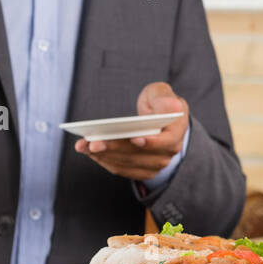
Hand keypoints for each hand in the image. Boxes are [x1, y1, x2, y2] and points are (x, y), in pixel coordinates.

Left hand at [74, 82, 188, 180]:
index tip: (134, 138)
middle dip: (116, 148)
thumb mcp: (160, 93)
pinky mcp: (143, 170)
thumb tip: (172, 106)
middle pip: (142, 155)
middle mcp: (170, 150)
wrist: (156, 119)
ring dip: (105, 156)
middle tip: (94, 142)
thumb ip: (163, 97)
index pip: (167, 141)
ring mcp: (157, 163)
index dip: (151, 142)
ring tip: (84, 146)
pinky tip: (89, 151)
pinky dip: (104, 161)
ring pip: (129, 163)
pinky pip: (122, 169)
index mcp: (178, 129)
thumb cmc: (156, 102)